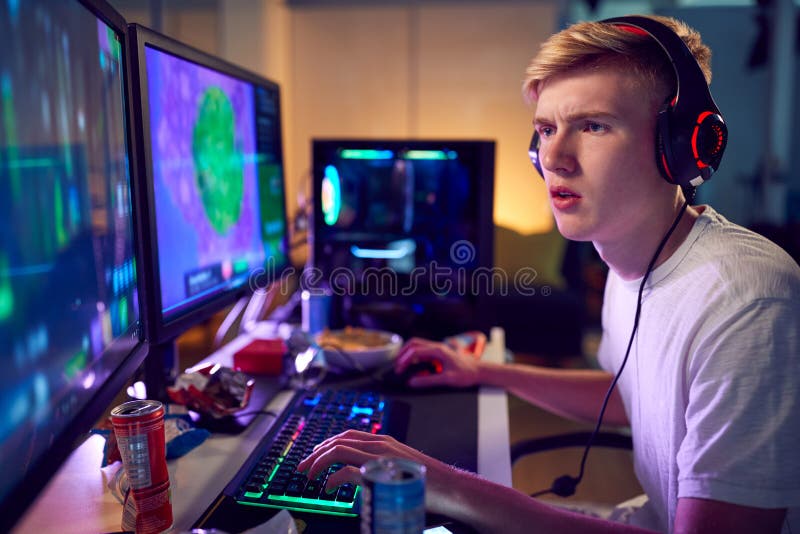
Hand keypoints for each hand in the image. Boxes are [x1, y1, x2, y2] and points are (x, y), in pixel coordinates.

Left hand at [296, 429, 456, 512]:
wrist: (452, 489)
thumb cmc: (430, 483)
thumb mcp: (401, 469)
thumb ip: (382, 468)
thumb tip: (364, 479)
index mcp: (384, 441)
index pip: (347, 436)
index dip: (326, 445)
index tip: (313, 457)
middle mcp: (380, 444)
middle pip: (338, 440)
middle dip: (315, 453)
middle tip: (301, 467)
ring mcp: (381, 456)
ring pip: (338, 450)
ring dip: (318, 462)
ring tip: (309, 476)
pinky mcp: (381, 472)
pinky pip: (347, 470)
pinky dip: (332, 477)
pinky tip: (326, 487)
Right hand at [395, 337, 481, 387]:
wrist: (479, 371)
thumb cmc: (466, 373)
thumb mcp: (447, 380)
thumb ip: (428, 381)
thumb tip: (412, 382)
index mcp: (438, 350)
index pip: (415, 351)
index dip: (404, 360)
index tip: (399, 370)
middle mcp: (437, 347)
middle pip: (414, 344)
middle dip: (403, 353)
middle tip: (397, 366)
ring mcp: (438, 349)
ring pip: (417, 345)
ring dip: (407, 353)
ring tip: (401, 365)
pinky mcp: (439, 353)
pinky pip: (423, 351)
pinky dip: (414, 356)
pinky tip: (412, 365)